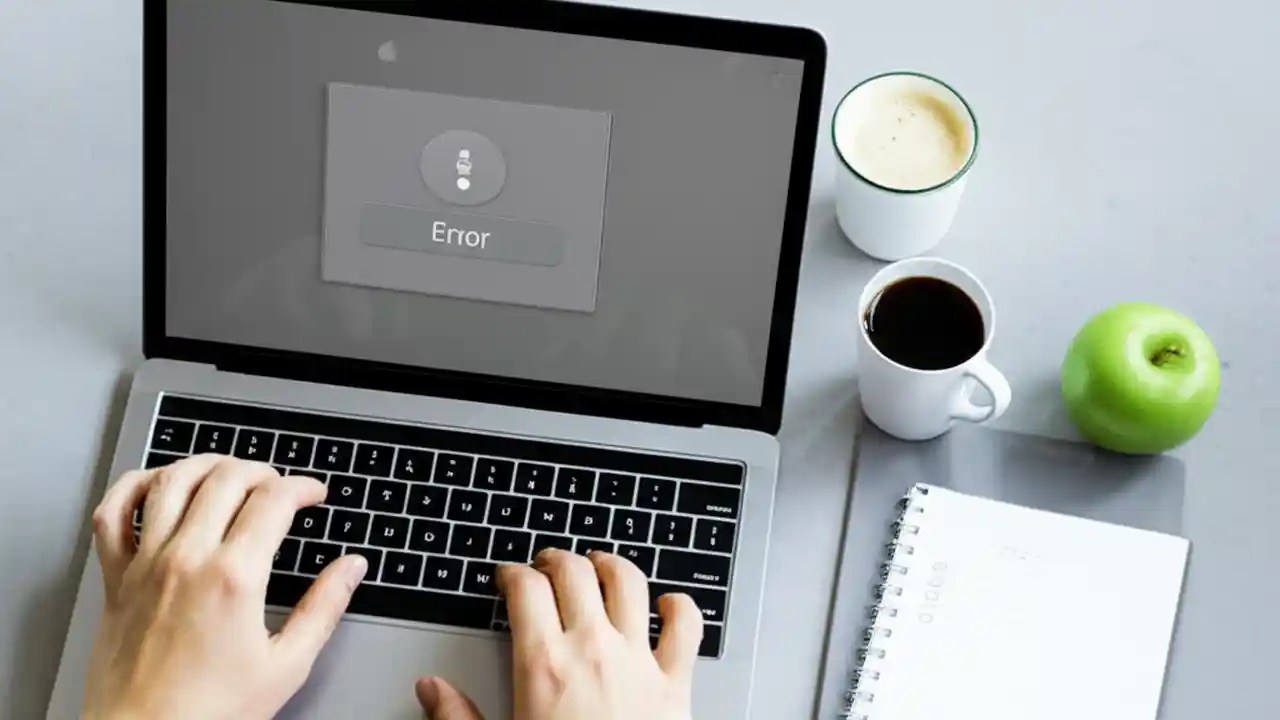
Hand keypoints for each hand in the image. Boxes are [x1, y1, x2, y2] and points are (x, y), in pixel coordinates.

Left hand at [82, 455, 367, 719]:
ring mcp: (146, 564)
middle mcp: (187, 560)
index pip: (274, 499)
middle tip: (279, 485)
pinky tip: (157, 484)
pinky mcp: (116, 578)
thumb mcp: (286, 665)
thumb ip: (324, 608)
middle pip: (227, 478)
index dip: (302, 487)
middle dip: (262, 470)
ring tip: (228, 471)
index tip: (313, 494)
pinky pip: (113, 513)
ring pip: (172, 480)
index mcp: (234, 578)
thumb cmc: (208, 714)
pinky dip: (133, 486)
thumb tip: (350, 569)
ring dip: (207, 464)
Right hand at [416, 549, 702, 719]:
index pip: (525, 589)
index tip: (508, 576)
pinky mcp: (676, 683)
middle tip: (547, 564)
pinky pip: (686, 626)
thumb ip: (459, 717)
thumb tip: (431, 689)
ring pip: (630, 582)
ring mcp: (638, 661)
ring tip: (600, 566)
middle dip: (557, 560)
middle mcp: (592, 650)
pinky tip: (668, 604)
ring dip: (612, 566)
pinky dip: (679, 606)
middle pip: (575, 573)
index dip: (512, 573)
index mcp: (543, 666)